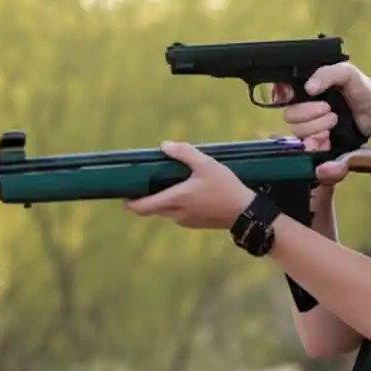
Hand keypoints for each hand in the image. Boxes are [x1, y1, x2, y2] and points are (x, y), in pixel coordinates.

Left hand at [125, 141, 253, 228]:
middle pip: (152, 209)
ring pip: (166, 211)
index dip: (129, 203)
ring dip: (164, 200)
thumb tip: (164, 146)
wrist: (246, 212)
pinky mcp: (196, 224)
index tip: (124, 194)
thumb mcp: (206, 164)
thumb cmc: (226, 187)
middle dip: (146, 198)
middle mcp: (177, 214)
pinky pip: (179, 214)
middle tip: (147, 184)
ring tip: (174, 184)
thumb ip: (184, 153)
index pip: (141, 207)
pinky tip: (192, 193)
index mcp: (175, 199)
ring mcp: (186, 221)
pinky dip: (178, 205)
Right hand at [276, 63, 370, 151]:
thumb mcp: (347, 73)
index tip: (295, 97)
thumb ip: (328, 74)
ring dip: (316, 128)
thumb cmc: (363, 89)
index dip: (283, 96)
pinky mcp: (319, 141)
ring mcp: (311, 126)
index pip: (281, 93)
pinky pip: (308, 146)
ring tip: (335, 121)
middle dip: (309, 115)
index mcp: (306, 88)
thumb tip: (309, 87)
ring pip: (297, 131)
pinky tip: (329, 138)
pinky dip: (317, 143)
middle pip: (289, 115)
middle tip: (329, 110)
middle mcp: (304, 107)